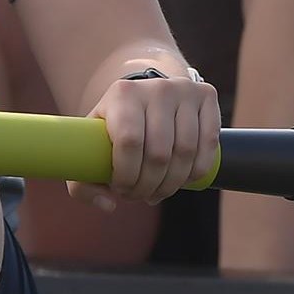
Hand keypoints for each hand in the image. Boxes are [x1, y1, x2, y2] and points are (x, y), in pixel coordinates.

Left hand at [72, 69, 218, 209]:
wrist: (146, 94)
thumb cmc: (115, 127)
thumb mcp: (92, 146)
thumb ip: (84, 181)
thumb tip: (109, 205)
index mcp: (122, 94)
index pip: (129, 142)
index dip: (127, 175)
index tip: (121, 190)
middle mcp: (156, 88)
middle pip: (159, 153)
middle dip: (148, 186)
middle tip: (140, 195)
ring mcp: (184, 90)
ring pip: (185, 152)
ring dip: (172, 183)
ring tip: (158, 191)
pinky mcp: (207, 96)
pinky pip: (208, 145)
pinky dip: (197, 171)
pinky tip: (183, 179)